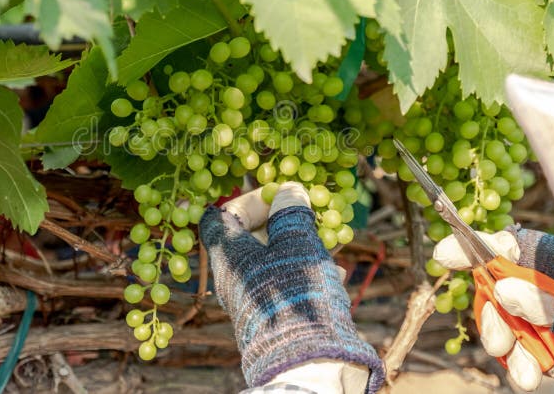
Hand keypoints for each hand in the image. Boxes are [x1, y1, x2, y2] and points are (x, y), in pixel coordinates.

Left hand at [200, 182, 383, 392]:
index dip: (246, 199)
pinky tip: (334, 272)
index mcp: (227, 254)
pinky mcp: (269, 317)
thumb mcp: (297, 241)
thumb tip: (288, 192)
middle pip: (248, 237)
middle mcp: (232, 277)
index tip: (277, 194)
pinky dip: (303, 271)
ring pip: (270, 260)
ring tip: (328, 242)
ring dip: (297, 245)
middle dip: (281, 221)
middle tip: (310, 215)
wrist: (305, 360)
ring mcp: (249, 299)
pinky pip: (281, 283)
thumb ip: (291, 212)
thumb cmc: (295, 292)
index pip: (219, 216)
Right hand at [434, 229, 553, 389]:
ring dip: (506, 347)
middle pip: (495, 289)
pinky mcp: (552, 346)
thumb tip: (506, 294)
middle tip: (500, 336)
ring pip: (504, 325)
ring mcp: (547, 318)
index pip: (507, 245)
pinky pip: (521, 354)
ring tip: (524, 370)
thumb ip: (549, 297)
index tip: (447, 255)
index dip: (473, 246)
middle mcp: (546, 286)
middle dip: (491, 313)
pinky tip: (528, 376)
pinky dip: (520, 367)